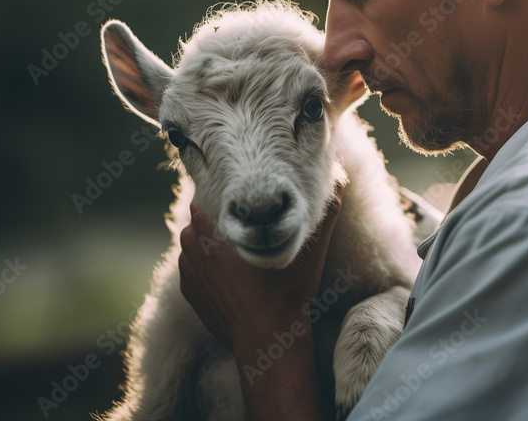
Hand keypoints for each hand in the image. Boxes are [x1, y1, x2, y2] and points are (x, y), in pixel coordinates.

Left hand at [178, 182, 345, 348]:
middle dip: (206, 221)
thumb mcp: (309, 255)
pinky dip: (199, 267)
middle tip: (230, 221)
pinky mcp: (193, 297)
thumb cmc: (286, 296)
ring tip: (223, 245)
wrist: (268, 341)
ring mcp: (192, 279)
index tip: (229, 198)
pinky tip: (218, 270)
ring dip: (200, 244)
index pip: (199, 206)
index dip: (212, 199)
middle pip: (191, 226)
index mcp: (215, 240)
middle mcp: (197, 257)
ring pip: (187, 249)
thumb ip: (323, 219)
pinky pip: (189, 272)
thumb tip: (340, 185)